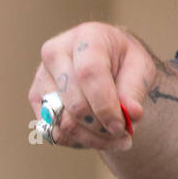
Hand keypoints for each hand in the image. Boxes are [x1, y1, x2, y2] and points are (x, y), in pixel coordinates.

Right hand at [28, 23, 156, 149]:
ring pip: (62, 122)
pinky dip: (78, 141)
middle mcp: (56, 53)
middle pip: (74, 103)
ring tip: (117, 139)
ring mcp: (42, 76)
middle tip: (125, 135)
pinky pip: (53, 131)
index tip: (121, 127)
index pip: (89, 73)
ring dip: (92, 139)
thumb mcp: (141, 67)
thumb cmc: (125, 61)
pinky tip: (98, 137)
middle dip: (101, 127)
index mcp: (86, 37)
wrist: (107, 60)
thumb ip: (136, 89)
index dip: (105, 105)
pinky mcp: (36, 99)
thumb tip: (132, 114)